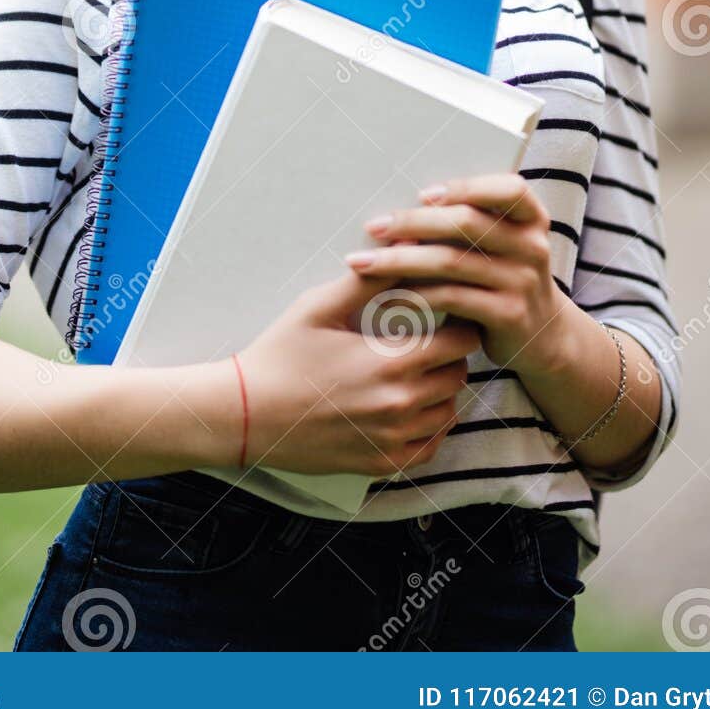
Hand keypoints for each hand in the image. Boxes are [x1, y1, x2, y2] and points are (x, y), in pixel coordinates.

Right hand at [235, 269, 479, 478]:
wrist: (248, 414)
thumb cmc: (281, 354)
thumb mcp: (320, 306)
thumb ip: (371, 278)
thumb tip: (405, 244)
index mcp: (392, 362)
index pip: (462, 341)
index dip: (458, 323)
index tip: (445, 315)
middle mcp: (401, 405)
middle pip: (459, 375)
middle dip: (451, 355)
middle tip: (430, 340)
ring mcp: (393, 439)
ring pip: (449, 413)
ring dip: (442, 392)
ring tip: (417, 372)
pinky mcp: (382, 464)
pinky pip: (430, 447)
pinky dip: (430, 428)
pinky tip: (410, 408)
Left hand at [343, 173, 568, 374]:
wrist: (542, 337)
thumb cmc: (503, 278)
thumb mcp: (499, 245)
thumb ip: (469, 223)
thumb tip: (397, 208)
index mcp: (531, 218)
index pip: (508, 189)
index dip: (466, 188)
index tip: (423, 193)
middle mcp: (533, 246)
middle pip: (467, 224)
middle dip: (413, 222)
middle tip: (373, 226)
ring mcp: (524, 281)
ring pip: (452, 262)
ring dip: (401, 260)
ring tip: (364, 263)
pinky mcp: (509, 315)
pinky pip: (453, 298)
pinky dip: (416, 294)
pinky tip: (389, 296)